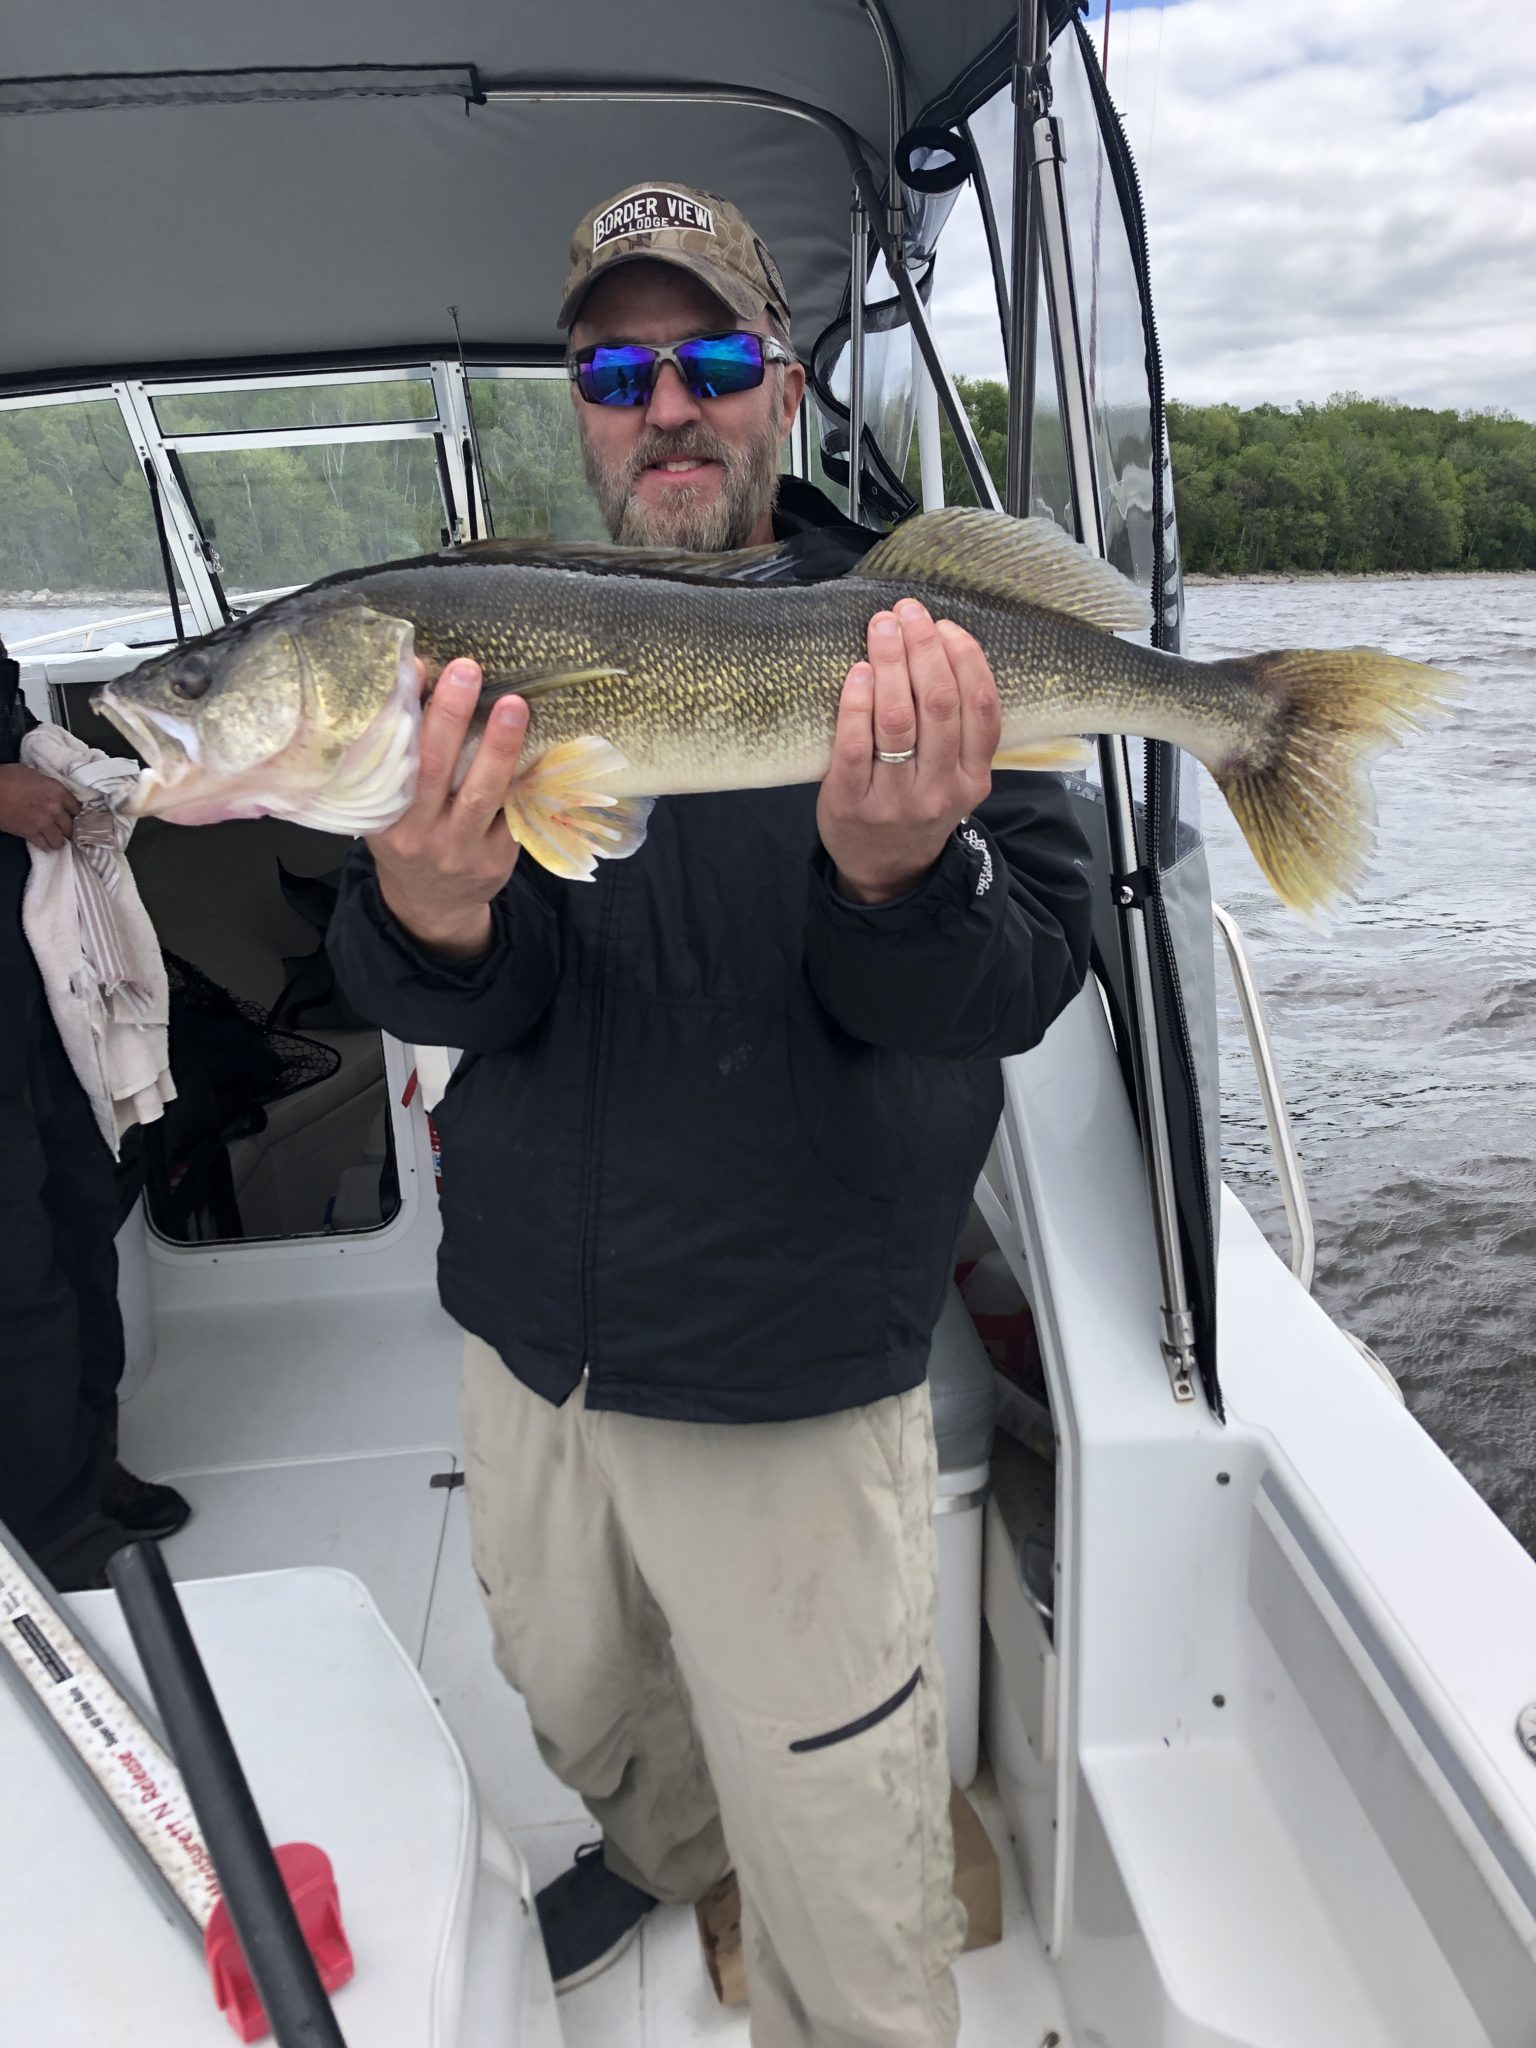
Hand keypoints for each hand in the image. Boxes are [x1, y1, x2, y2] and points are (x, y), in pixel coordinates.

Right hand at [0, 764, 80, 849]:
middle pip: (70, 826)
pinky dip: (45, 846)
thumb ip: (48, 786)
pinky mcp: (31, 833)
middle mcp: (55, 808)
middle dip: (66, 828)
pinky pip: (45, 845)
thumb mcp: (34, 775)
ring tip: (53, 838)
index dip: (73, 813)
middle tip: (61, 829)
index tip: (69, 816)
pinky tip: (43, 843)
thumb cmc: (8, 777)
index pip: (76, 808)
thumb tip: (52, 792)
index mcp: (57, 791)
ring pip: (60, 840)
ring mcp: (44, 822)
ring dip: (57, 840)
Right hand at [366, 658, 528, 959]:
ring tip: (514, 704)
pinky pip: (515, 813)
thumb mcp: (385, 811)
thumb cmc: (408, 839)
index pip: (391, 758)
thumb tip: (417, 682)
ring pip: (481, 793)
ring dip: (499, 746)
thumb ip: (395, 764)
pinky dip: (527, 779)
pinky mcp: (497, 858)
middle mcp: (418, 833)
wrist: (431, 905)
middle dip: (451, 716)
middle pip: (435, 768)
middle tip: (468, 670)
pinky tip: (542, 746)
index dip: (403, 712)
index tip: (416, 666)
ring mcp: (459, 848)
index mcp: (383, 815)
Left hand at [816, 601, 1000, 904]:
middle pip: (939, 704)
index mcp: (974, 777)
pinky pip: (856, 746)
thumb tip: (940, 647)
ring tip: (881, 628)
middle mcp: (940, 789)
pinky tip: (857, 673)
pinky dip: (857, 704)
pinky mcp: (852, 804)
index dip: (965, 658)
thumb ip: (957, 730)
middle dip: (924, 648)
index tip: (944, 626)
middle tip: (907, 612)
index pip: (980, 707)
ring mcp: (896, 799)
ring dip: (890, 664)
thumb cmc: (918, 808)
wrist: (885, 871)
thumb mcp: (956, 779)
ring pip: (898, 720)